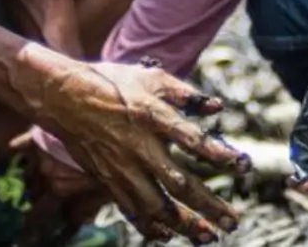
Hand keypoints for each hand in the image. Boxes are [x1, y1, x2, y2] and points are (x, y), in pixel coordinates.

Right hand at [27, 59, 247, 242]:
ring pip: (156, 205)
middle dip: (208, 204)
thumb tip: (216, 107)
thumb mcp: (151, 77)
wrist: (65, 97)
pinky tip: (166, 236)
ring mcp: (123, 167)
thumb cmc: (112, 82)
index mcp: (152, 116)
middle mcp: (139, 147)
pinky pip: (131, 209)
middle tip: (233, 221)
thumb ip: (186, 93)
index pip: (192, 139)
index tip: (242, 166)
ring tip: (207, 237)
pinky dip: (149, 226)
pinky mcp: (109, 179)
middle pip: (179, 183)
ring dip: (183, 224)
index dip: (217, 153)